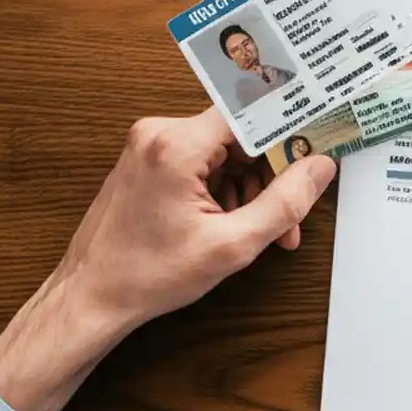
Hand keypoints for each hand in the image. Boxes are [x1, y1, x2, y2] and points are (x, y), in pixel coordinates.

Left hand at [0, 108, 335, 410]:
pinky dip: (227, 190)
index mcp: (177, 145)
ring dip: (252, 188)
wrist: (92, 296)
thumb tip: (318, 167)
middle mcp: (160, 134)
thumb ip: (284, 203)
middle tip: (290, 218)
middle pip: (241, 136)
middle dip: (272, 176)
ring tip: (262, 231)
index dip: (290, 132)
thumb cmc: (148, 274)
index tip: (316, 147)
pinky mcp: (149, 162)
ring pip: (226, 152)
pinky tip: (235, 223)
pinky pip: (205, 163)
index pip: (252, 114)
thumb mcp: (232, 245)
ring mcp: (151, 146)